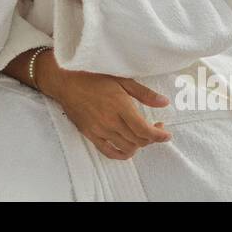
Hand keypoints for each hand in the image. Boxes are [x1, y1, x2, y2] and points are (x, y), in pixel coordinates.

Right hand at [35, 51, 172, 160]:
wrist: (66, 82)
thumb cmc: (93, 77)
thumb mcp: (121, 80)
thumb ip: (144, 93)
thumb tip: (164, 103)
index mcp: (120, 106)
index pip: (144, 130)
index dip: (158, 135)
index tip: (166, 134)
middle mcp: (111, 121)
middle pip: (138, 140)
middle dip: (151, 138)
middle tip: (155, 128)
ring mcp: (100, 130)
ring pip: (127, 148)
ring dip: (139, 145)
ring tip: (141, 135)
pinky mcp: (90, 135)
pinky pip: (109, 152)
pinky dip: (122, 154)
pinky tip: (128, 148)